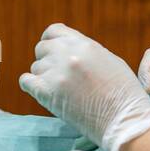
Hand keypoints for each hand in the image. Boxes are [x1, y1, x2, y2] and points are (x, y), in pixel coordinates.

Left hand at [18, 23, 149, 150]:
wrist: (123, 119)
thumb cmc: (123, 93)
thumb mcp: (109, 60)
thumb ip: (86, 51)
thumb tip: (69, 49)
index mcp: (84, 44)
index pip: (54, 31)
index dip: (51, 41)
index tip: (52, 51)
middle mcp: (68, 55)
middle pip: (41, 48)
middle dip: (47, 59)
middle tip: (57, 75)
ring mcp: (56, 73)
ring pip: (36, 67)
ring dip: (43, 76)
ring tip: (59, 89)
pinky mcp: (47, 93)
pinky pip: (26, 82)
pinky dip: (30, 85)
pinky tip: (40, 91)